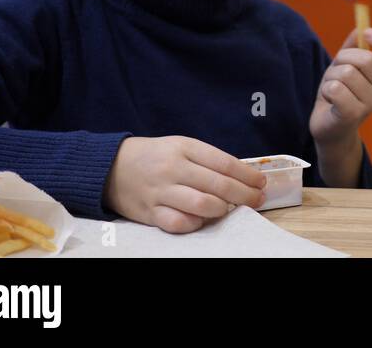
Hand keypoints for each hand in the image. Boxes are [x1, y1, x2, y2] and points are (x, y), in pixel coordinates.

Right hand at [103, 136, 265, 233]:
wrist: (110, 167)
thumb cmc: (154, 156)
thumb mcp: (180, 147)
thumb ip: (207, 160)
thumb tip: (242, 177)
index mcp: (184, 148)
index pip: (224, 163)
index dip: (247, 175)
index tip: (261, 183)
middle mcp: (173, 168)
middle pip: (218, 185)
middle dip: (245, 195)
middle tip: (258, 200)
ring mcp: (161, 191)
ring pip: (202, 204)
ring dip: (222, 209)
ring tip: (228, 209)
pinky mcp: (149, 212)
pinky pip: (179, 223)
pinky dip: (195, 223)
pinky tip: (202, 220)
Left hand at [310, 27, 371, 144]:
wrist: (330, 129)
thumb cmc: (338, 95)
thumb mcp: (344, 67)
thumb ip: (352, 48)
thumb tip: (358, 29)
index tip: (366, 33)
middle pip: (365, 59)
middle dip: (343, 59)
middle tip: (336, 72)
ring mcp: (370, 104)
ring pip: (346, 73)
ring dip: (331, 77)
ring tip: (332, 90)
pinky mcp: (353, 115)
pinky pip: (336, 89)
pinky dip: (326, 90)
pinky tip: (329, 99)